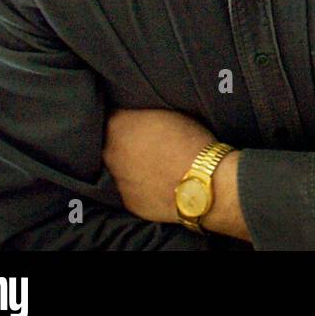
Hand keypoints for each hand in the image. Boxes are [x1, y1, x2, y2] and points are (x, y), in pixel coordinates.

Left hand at [103, 108, 217, 223]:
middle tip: (152, 143)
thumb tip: (137, 116)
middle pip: (112, 144)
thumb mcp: (168, 112)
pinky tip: (162, 183)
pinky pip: (132, 190)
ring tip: (159, 165)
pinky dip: (143, 186)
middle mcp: (110, 153)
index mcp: (118, 125)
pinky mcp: (129, 203)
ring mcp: (118, 180)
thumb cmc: (191, 141)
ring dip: (133, 166)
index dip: (127, 116)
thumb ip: (143, 114)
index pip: (111, 115)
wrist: (204, 183)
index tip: (140, 120)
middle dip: (127, 142)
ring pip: (121, 169)